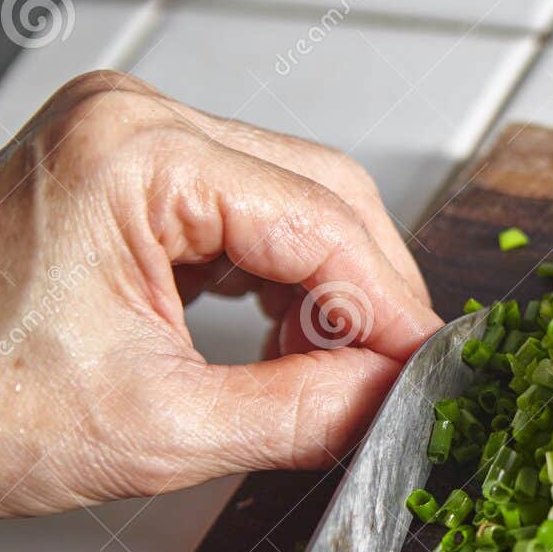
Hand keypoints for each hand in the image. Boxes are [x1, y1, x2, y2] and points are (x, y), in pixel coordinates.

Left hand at [0, 70, 443, 516]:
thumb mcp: (155, 428)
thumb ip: (300, 413)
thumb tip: (390, 399)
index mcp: (138, 159)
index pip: (323, 225)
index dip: (392, 309)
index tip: (429, 371)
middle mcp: (135, 123)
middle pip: (323, 192)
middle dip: (372, 291)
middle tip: (399, 375)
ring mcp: (126, 139)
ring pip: (292, 197)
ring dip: (332, 286)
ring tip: (338, 371)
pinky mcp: (123, 171)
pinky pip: (243, 208)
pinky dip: (283, 276)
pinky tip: (290, 339)